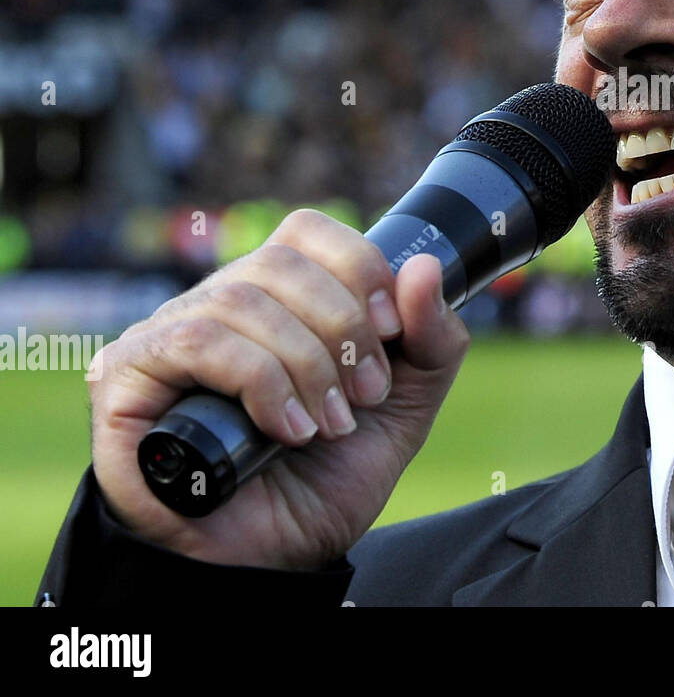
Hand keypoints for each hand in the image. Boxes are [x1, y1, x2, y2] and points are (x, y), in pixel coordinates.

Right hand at [89, 209, 469, 569]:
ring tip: (330, 422)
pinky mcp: (126, 376)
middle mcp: (216, 304)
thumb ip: (432, 338)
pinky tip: (288, 430)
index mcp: (277, 297)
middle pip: (278, 261)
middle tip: (366, 393)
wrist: (275, 557)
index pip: (306, 231)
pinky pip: (197, 342)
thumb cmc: (327, 475)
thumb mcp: (407, 404)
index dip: (356, 266)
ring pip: (241, 299)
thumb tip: (422, 266)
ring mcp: (166, 336)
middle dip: (341, 327)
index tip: (391, 329)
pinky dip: (261, 382)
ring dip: (305, 363)